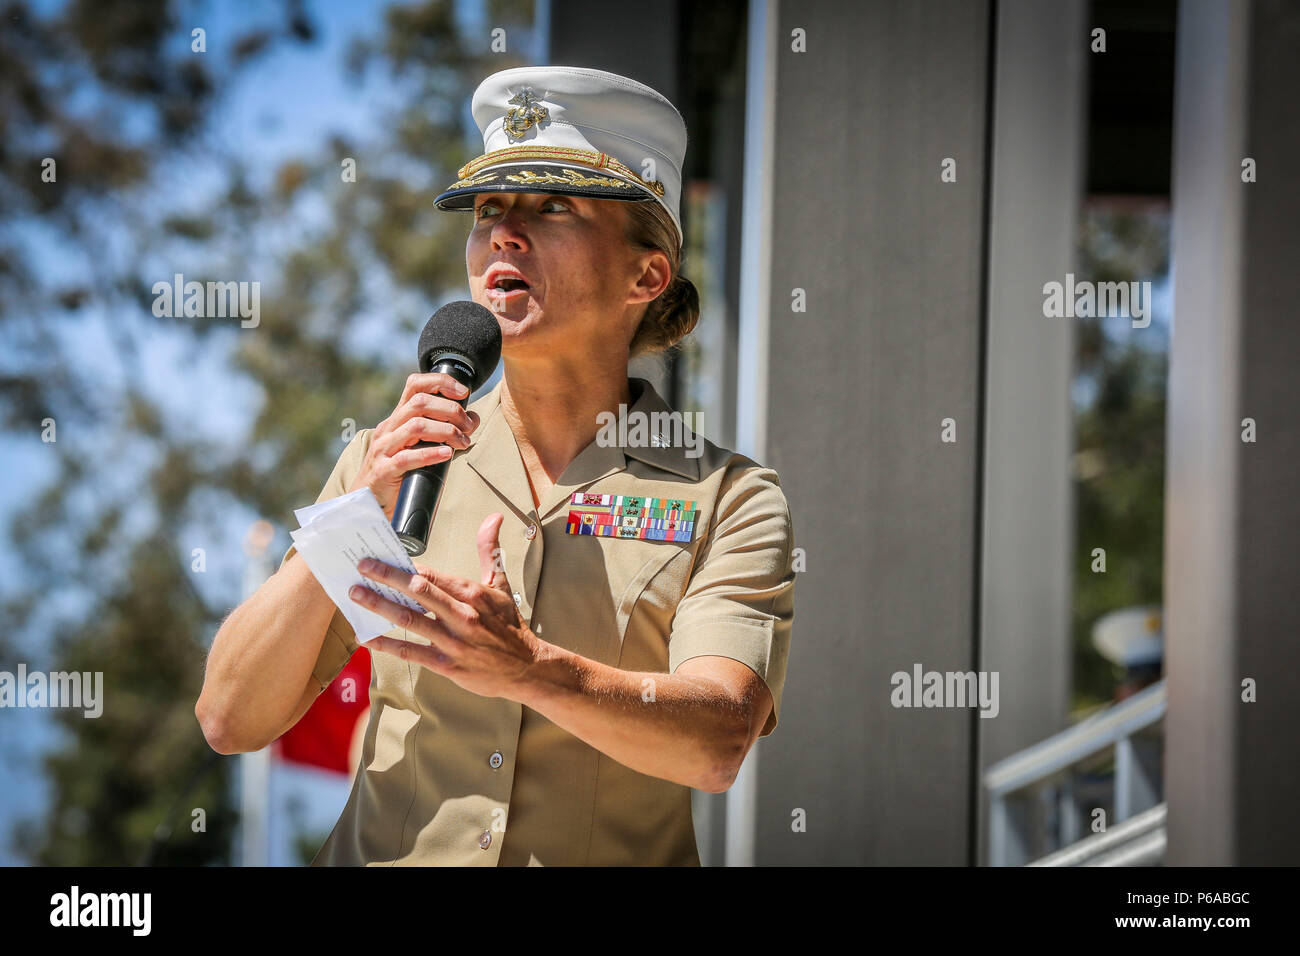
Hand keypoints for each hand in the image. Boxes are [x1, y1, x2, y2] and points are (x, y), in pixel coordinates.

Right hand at [348, 372, 481, 519]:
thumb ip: (444, 431)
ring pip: (415, 427)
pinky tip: (447, 454)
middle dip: (450, 411)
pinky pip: (407, 458)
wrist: (370, 502)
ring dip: (446, 431)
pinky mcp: (383, 470)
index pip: (415, 385)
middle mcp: (389, 428)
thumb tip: (473, 418)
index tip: (463, 392)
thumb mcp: (421, 445)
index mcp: (398, 418)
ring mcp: (384, 448)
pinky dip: (430, 454)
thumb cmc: (401, 473)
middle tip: (468, 426)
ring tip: (463, 442)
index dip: (440, 382)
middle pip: (420, 403)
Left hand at [349, 513, 547, 700]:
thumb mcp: (500, 584)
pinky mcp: (446, 664)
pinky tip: (367, 636)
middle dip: (385, 577)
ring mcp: (452, 641)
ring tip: (356, 595)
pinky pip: (410, 652)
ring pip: (409, 620)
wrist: (526, 668)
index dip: (404, 565)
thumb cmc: (509, 625)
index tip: (383, 555)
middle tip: (362, 566)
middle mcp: (461, 615)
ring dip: (379, 605)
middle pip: (417, 591)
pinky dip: (386, 644)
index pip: (432, 574)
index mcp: (472, 593)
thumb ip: (489, 550)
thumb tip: (493, 518)